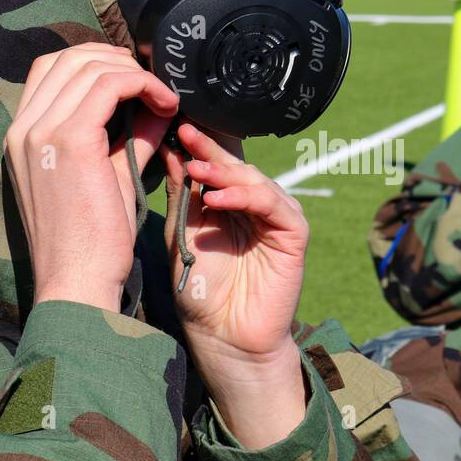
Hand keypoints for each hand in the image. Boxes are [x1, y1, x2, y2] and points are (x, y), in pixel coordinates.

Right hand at [4, 43, 178, 312]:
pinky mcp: (69, 141)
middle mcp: (23, 128)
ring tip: (165, 97)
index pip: (51, 68)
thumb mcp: (111, 174)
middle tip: (154, 84)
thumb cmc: (93, 241)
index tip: (136, 82)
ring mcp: (41, 132)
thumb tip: (158, 105)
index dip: (96, 62)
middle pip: (69, 57)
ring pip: (90, 66)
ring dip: (135, 73)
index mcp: (23, 136)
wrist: (77, 283)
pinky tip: (166, 105)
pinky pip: (110, 86)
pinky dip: (143, 85)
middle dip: (118, 60)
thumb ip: (131, 135)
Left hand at [161, 123, 308, 447]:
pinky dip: (245, 198)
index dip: (195, 141)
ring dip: (223, 172)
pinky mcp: (293, 233)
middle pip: (236, 162)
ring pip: (254, 178)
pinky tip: (217, 199)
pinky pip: (273, 204)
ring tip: (195, 168)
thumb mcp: (181, 230)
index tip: (168, 124)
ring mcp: (277, 215)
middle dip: (207, 148)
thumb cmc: (199, 288)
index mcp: (228, 198)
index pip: (215, 159)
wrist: (222, 336)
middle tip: (182, 131)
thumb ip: (179, 190)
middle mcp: (255, 202)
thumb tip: (166, 145)